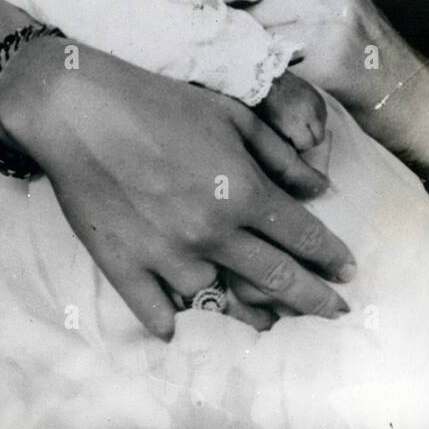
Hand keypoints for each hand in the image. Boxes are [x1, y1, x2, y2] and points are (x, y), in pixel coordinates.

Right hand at [0, 39, 356, 339]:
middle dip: (313, 299)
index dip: (331, 257)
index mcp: (242, 193)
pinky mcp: (124, 268)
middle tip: (336, 310)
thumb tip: (320, 189)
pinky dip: (173, 321)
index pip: (302, 237)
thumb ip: (281, 156)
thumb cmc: (161, 102)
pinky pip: (157, 313)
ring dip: (250, 315)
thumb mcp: (233, 116)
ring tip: (269, 323)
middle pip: (275, 279)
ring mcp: (166, 257)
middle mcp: (212, 233)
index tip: (348, 272)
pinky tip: (182, 325)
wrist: (80, 111)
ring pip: (221, 303)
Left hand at [223, 0, 425, 116]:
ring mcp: (331, 23)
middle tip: (180, 17)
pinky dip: (251, 73)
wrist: (420, 103)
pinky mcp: (330, 60)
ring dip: (231, 48)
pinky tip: (240, 84)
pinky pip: (272, 62)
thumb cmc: (372, 65)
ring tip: (208, 60)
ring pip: (257, 28)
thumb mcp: (336, 15)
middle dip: (217, 11)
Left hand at [257, 69, 326, 151]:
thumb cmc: (267, 103)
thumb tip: (296, 146)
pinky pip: (323, 112)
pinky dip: (317, 115)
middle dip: (310, 139)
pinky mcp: (319, 95)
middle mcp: (309, 114)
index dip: (300, 146)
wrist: (271, 79)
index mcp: (295, 123)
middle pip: (319, 137)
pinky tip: (306, 113)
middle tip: (300, 136)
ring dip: (315, 127)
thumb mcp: (273, 126)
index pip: (307, 144)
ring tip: (303, 123)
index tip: (294, 142)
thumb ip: (288, 137)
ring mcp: (316, 104)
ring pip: (323, 124)